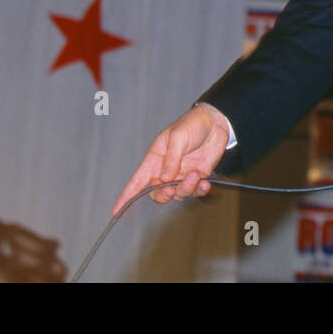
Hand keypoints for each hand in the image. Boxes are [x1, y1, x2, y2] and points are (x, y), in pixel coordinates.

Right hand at [112, 102, 230, 215]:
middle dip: (163, 195)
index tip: (116, 211)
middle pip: (157, 193)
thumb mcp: (177, 137)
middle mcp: (166, 170)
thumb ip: (171, 159)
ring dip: (186, 188)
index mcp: (155, 159)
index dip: (126, 196)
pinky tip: (205, 182)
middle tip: (171, 189)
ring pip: (178, 194)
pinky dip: (199, 191)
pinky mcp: (197, 177)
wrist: (216, 122)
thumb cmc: (192, 124)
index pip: (137, 180)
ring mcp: (182, 175)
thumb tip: (164, 179)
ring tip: (195, 174)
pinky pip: (195, 192)